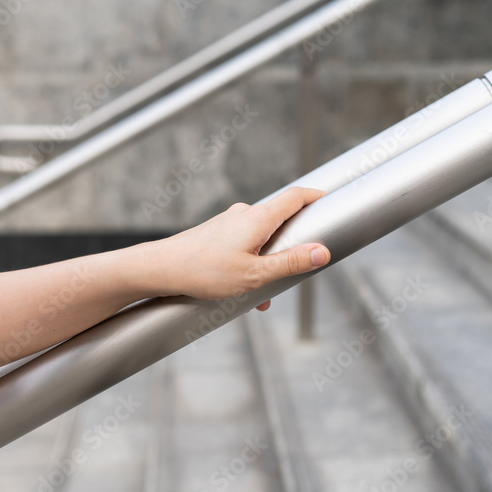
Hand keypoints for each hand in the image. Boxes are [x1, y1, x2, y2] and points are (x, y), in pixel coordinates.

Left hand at [144, 186, 330, 309]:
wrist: (160, 269)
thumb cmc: (204, 271)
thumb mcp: (255, 274)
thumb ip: (290, 263)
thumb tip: (322, 253)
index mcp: (258, 218)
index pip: (296, 196)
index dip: (316, 197)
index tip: (331, 202)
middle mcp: (244, 214)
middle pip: (280, 219)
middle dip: (292, 244)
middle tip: (299, 267)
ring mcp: (228, 223)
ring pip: (260, 238)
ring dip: (267, 263)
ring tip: (262, 295)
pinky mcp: (216, 234)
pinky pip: (243, 245)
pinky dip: (250, 264)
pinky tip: (242, 291)